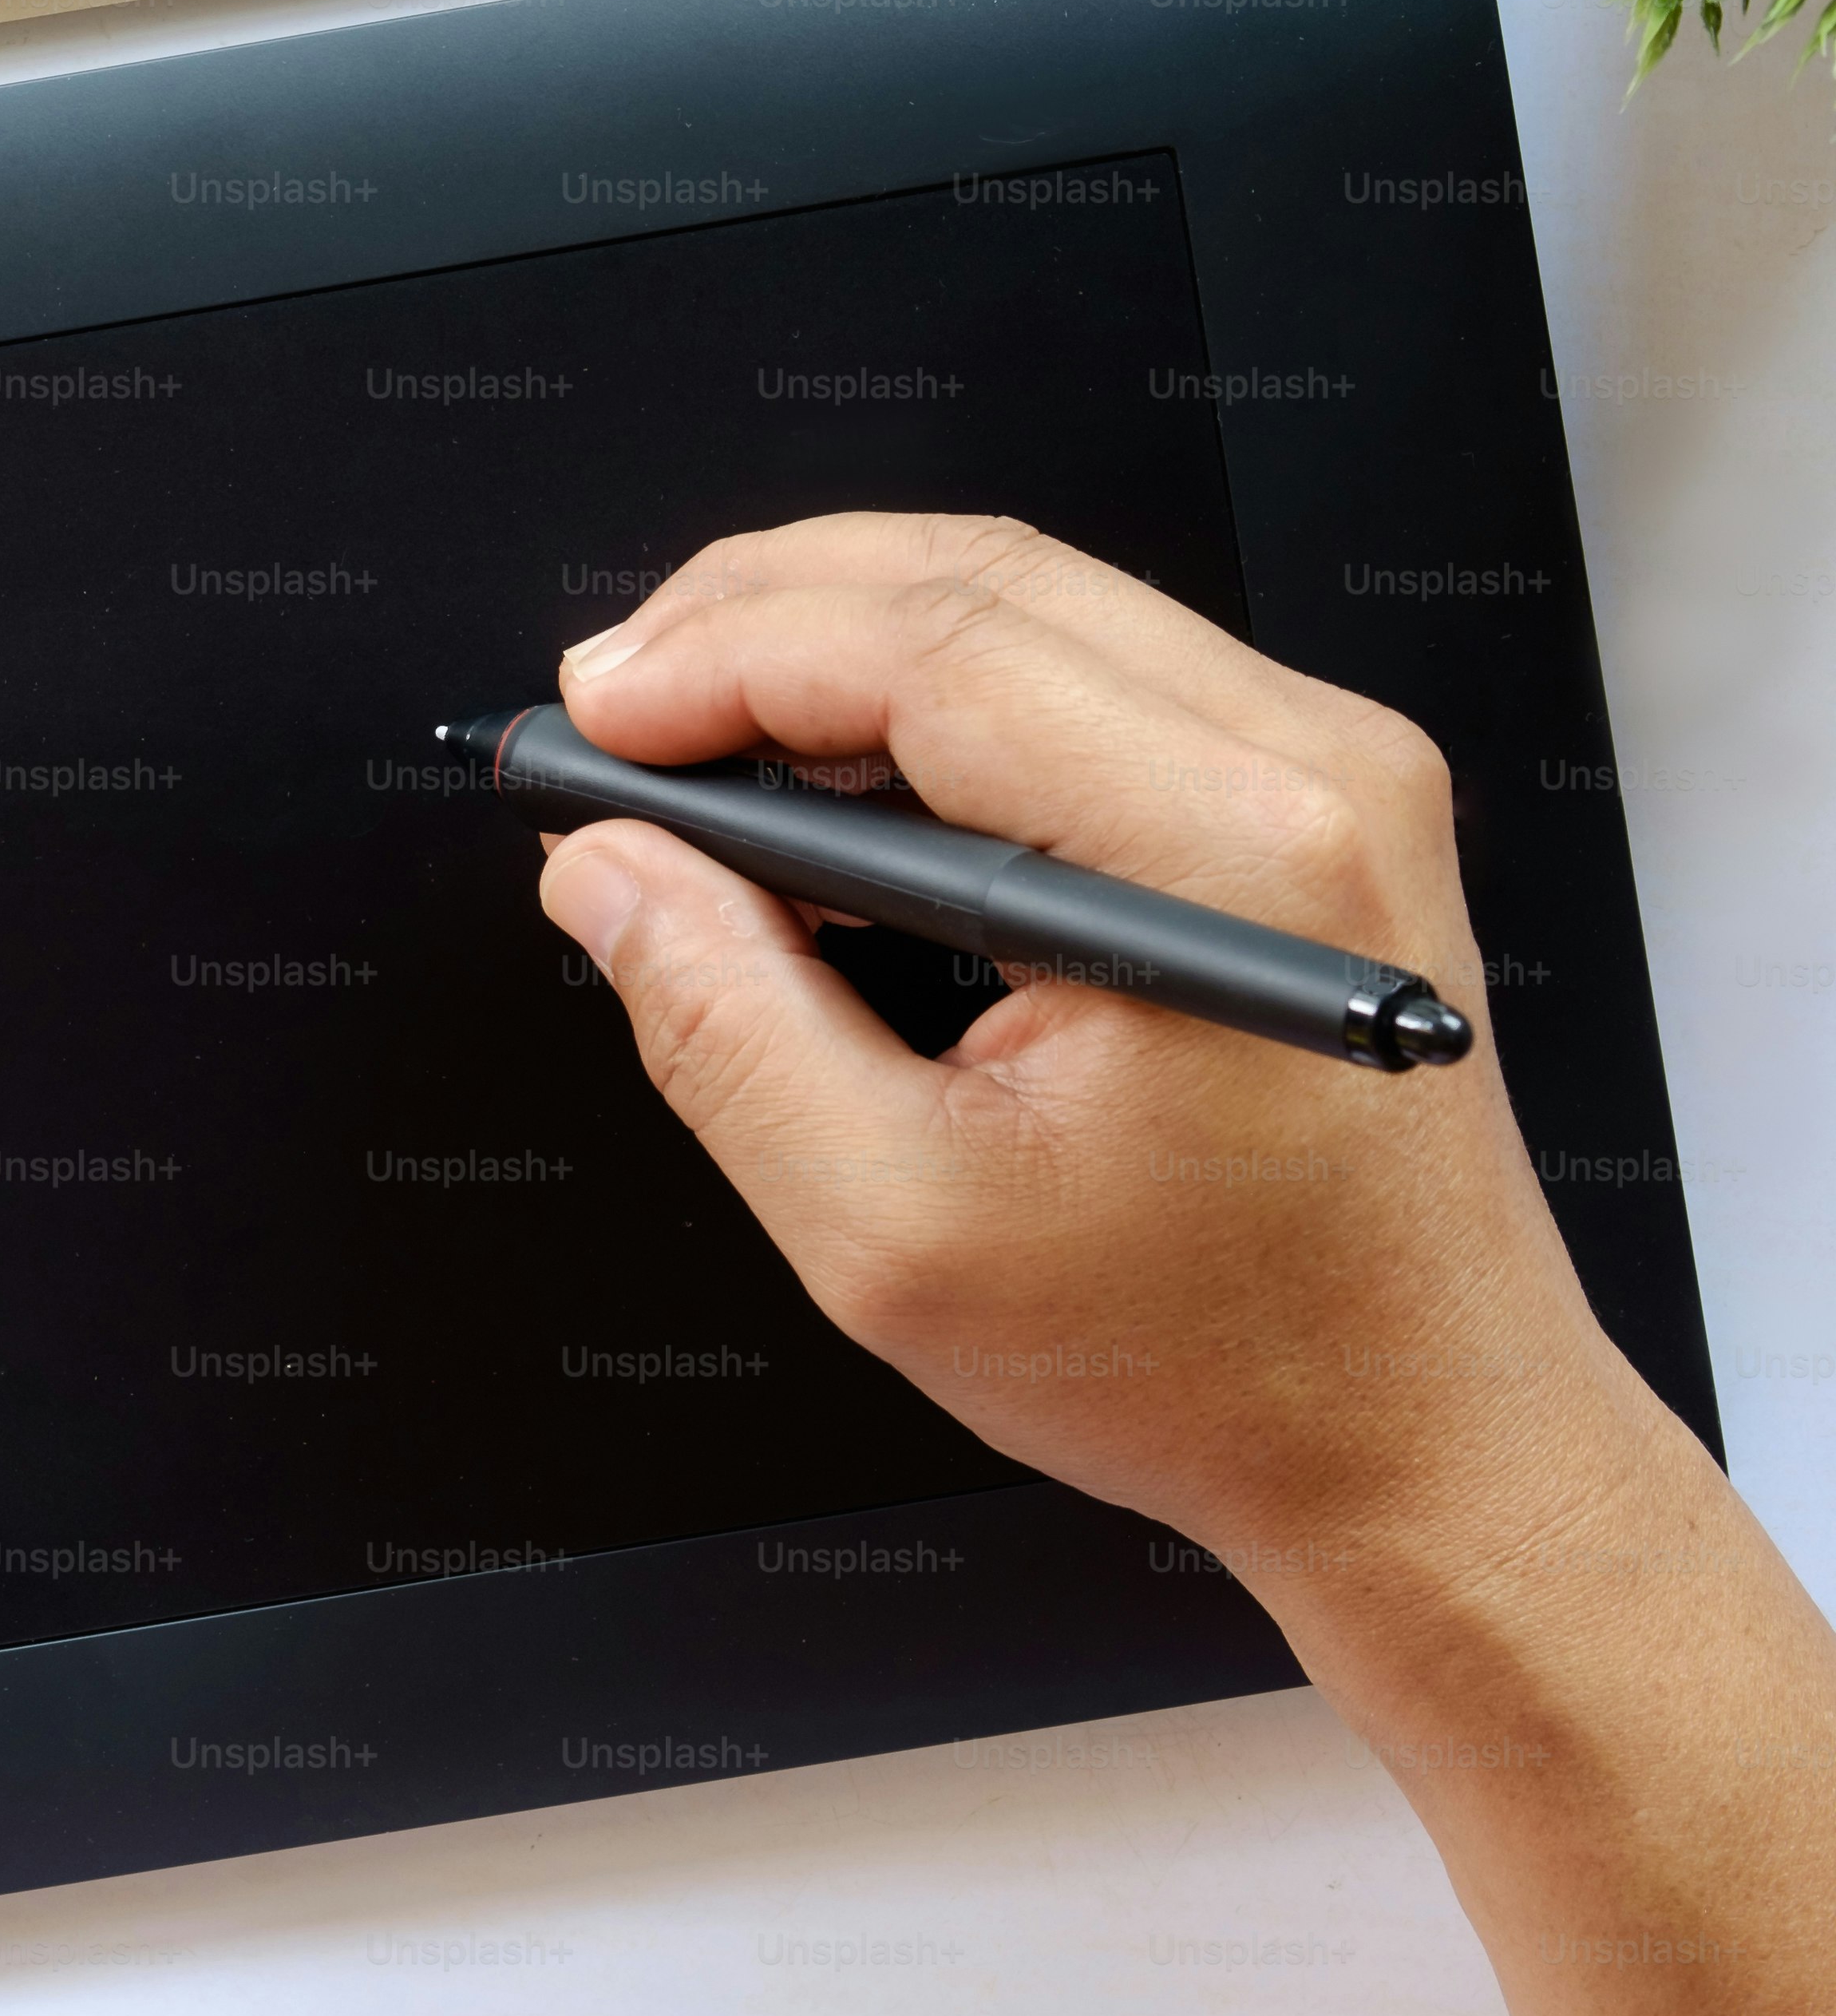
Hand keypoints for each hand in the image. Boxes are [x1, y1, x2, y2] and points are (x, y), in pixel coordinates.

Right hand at [531, 511, 1615, 1560]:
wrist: (1422, 1436)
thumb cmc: (1214, 1361)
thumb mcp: (899, 1227)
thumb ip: (726, 1027)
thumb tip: (609, 871)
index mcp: (1223, 861)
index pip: (930, 648)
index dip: (725, 656)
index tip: (593, 719)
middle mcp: (1307, 772)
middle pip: (978, 579)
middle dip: (758, 614)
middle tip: (613, 708)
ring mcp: (1328, 771)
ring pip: (1030, 599)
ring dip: (837, 642)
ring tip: (696, 740)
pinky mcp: (1311, 800)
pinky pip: (1089, 668)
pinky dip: (929, 692)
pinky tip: (830, 780)